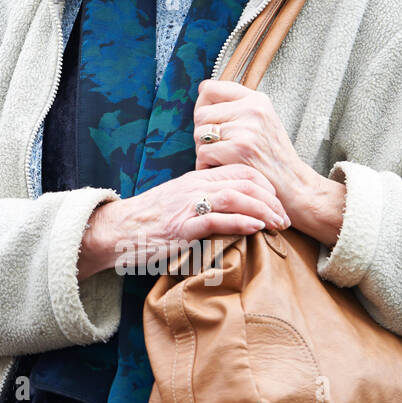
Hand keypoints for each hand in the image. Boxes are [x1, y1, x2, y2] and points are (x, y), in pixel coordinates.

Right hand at [77, 163, 288, 280]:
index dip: (264, 184)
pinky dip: (240, 221)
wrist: (115, 231)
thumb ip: (202, 201)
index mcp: (194, 180)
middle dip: (271, 199)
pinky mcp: (180, 226)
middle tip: (285, 218)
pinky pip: (216, 219)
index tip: (278, 202)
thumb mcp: (178, 204)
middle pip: (242, 181)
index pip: (238, 171)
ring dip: (262, 210)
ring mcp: (186, 206)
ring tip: (278, 224)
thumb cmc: (147, 222)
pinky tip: (256, 227)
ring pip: (234, 197)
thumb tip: (230, 210)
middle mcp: (193, 187)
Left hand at [193, 79, 344, 244]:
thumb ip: (236, 109)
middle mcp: (253, 108)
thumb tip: (202, 95)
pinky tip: (224, 169)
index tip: (210, 122)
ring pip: (199, 134)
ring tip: (225, 159)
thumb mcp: (260, 123)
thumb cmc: (271, 157)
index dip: (202, 106)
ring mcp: (247, 128)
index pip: (209, 88)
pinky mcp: (240, 148)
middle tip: (220, 148)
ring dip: (205, 151)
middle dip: (202, 134)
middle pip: (200, 114)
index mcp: (256, 99)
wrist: (295, 186)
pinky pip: (203, 153)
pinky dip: (207, 166)